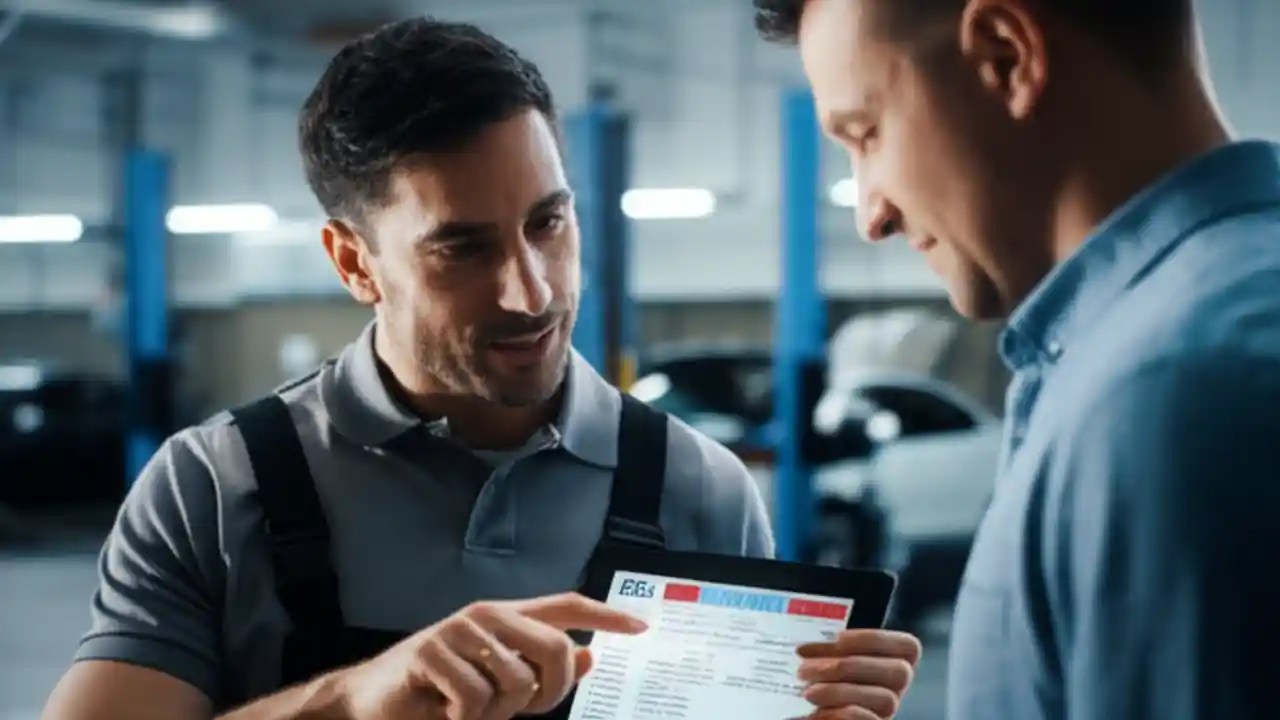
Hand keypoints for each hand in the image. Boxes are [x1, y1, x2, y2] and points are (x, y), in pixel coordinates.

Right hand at [335, 592, 647, 719]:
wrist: (371, 702)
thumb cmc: (438, 692)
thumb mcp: (497, 682)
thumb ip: (540, 668)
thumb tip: (591, 658)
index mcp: (506, 617)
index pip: (565, 606)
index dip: (605, 616)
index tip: (642, 628)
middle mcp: (486, 614)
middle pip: (555, 649)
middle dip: (549, 694)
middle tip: (519, 712)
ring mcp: (458, 629)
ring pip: (515, 683)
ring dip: (495, 714)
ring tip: (465, 710)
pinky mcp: (430, 650)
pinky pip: (475, 698)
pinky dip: (463, 718)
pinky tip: (443, 711)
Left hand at [796, 629, 921, 718]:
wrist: (812, 714)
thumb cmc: (818, 686)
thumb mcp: (825, 663)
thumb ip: (829, 652)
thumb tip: (806, 649)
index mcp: (890, 664)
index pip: (908, 647)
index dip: (875, 639)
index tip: (838, 637)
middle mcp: (895, 689)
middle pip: (899, 672)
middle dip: (849, 666)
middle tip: (807, 668)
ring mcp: (887, 713)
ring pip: (886, 699)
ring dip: (840, 691)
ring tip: (807, 691)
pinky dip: (843, 714)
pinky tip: (818, 713)